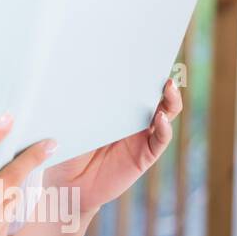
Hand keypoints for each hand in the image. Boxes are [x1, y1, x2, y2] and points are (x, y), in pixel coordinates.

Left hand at [42, 78, 183, 214]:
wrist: (67, 185)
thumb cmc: (66, 149)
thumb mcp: (71, 122)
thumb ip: (81, 104)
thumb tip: (76, 77)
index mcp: (115, 107)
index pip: (133, 84)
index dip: (142, 68)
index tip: (146, 50)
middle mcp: (132, 119)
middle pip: (155, 95)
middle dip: (162, 79)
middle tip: (163, 64)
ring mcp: (141, 137)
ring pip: (165, 114)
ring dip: (170, 100)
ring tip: (168, 86)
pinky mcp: (144, 155)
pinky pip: (160, 140)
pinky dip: (164, 128)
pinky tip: (160, 118)